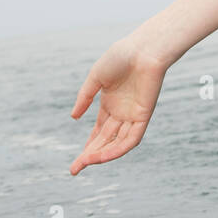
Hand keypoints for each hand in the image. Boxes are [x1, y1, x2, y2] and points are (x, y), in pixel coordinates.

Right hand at [69, 37, 168, 174]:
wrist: (143, 49)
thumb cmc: (121, 57)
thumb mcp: (96, 77)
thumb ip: (85, 97)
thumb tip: (74, 117)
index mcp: (110, 103)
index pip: (99, 132)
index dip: (88, 147)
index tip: (76, 162)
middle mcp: (121, 112)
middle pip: (105, 141)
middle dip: (91, 155)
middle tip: (76, 169)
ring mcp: (132, 115)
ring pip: (117, 142)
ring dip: (102, 154)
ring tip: (86, 163)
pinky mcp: (143, 115)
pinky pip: (131, 138)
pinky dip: (118, 148)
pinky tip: (104, 156)